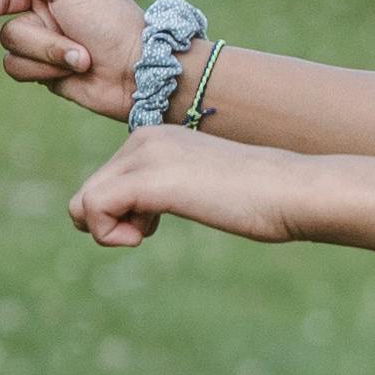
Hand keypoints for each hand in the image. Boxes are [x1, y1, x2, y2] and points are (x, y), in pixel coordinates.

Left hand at [68, 127, 306, 254]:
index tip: (154, 222)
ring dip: (107, 230)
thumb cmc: (261, 198)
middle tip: (150, 229)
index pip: (106, 180)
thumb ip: (165, 190)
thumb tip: (135, 215)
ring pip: (83, 201)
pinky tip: (142, 237)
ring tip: (147, 232)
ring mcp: (144, 155)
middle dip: (111, 222)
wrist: (290, 190)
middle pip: (88, 192)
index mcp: (155, 137)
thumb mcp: (201, 188)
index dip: (121, 214)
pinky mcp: (147, 179)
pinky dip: (108, 235)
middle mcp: (143, 138)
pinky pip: (91, 208)